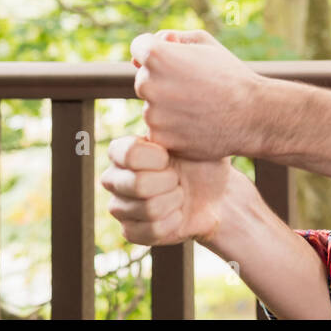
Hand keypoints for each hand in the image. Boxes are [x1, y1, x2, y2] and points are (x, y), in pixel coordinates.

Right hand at [102, 135, 234, 245]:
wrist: (217, 193)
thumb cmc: (202, 160)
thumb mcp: (194, 136)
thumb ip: (175, 123)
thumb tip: (166, 99)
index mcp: (121, 150)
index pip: (129, 153)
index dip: (159, 158)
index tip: (173, 155)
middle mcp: (113, 177)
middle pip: (139, 184)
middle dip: (172, 182)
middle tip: (179, 177)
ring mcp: (119, 207)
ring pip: (149, 209)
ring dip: (176, 202)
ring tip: (179, 194)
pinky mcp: (129, 231)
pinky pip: (150, 232)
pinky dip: (173, 223)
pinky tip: (177, 213)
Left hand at [130, 28, 261, 159]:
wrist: (252, 116)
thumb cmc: (231, 75)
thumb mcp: (206, 43)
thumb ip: (174, 37)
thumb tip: (154, 42)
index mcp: (157, 55)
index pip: (139, 47)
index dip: (159, 51)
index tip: (178, 60)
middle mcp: (148, 84)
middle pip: (143, 77)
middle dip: (161, 79)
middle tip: (193, 86)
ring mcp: (152, 114)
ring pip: (150, 105)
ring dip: (166, 105)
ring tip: (198, 106)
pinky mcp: (158, 138)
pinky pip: (157, 128)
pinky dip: (171, 128)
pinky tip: (195, 123)